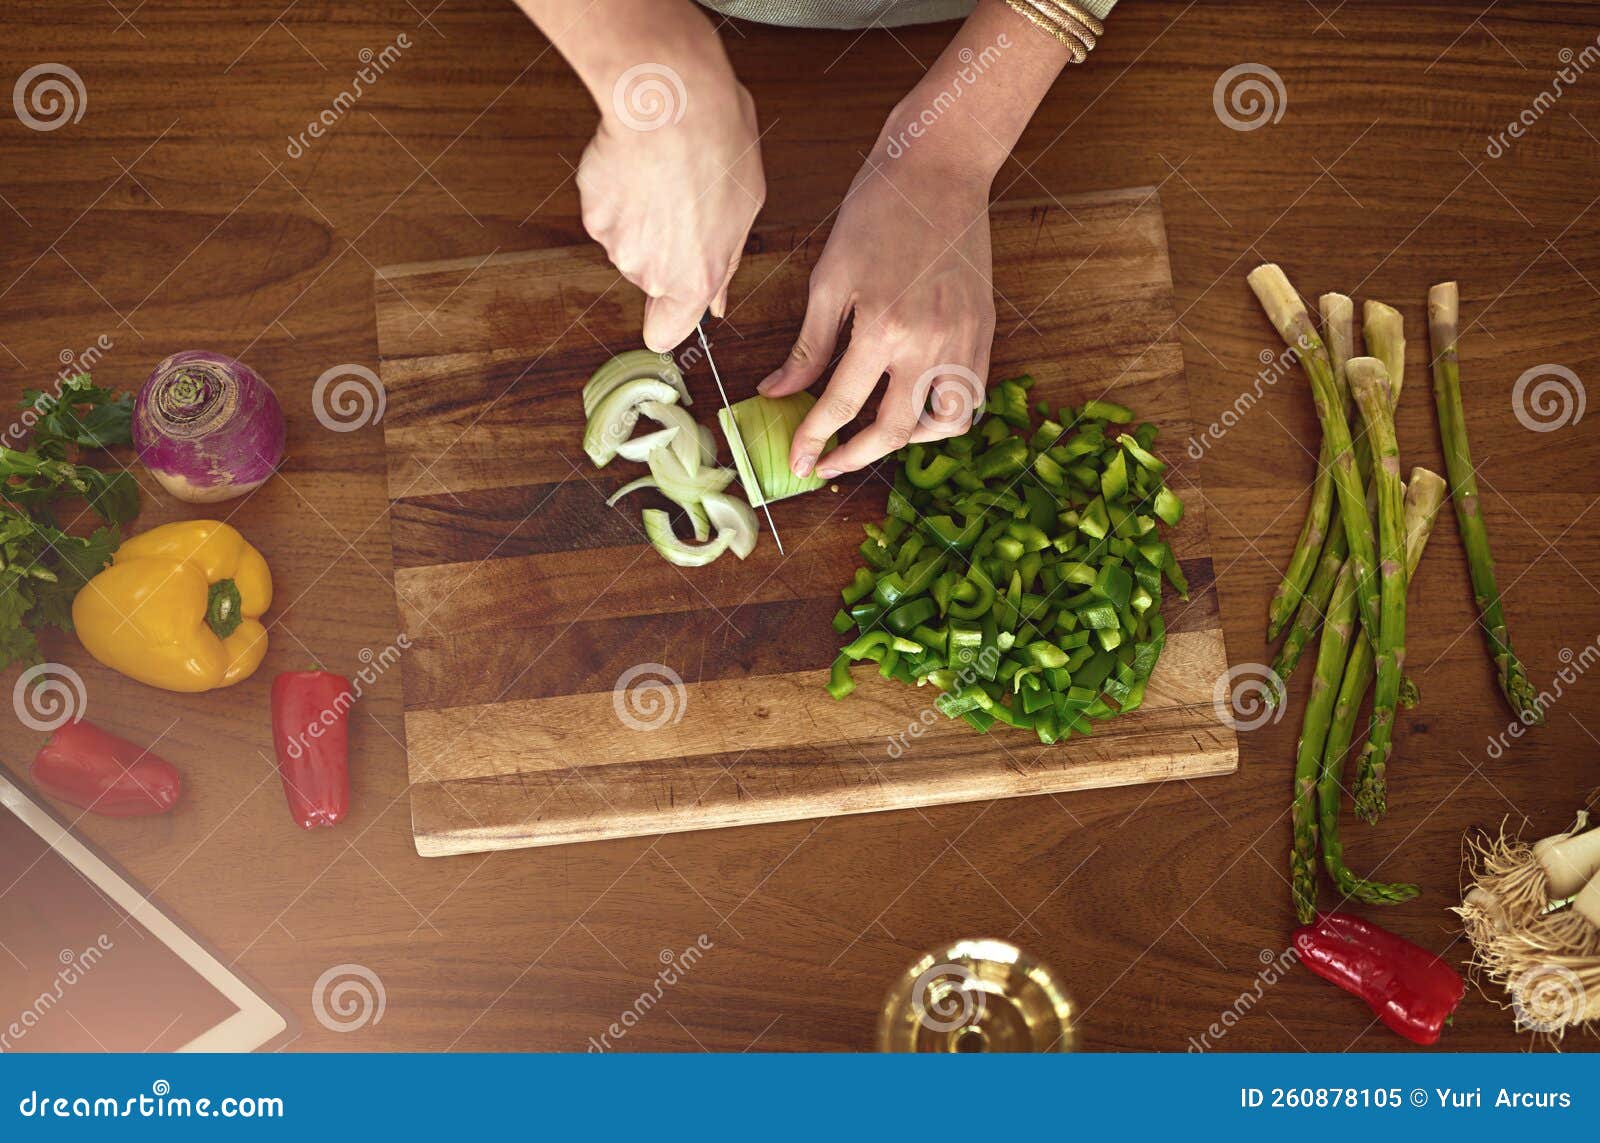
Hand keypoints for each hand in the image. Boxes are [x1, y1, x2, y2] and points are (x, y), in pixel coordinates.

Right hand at [577, 69, 764, 351]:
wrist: (671, 102)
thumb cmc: (719, 147)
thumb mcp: (746, 209)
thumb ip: (726, 263)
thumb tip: (717, 301)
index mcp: (696, 279)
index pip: (665, 334)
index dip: (664, 322)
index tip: (667, 309)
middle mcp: (652, 273)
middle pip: (650, 277)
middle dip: (663, 248)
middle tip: (682, 202)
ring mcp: (617, 244)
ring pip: (627, 242)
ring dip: (641, 218)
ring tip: (663, 176)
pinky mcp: (592, 213)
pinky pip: (605, 213)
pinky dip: (616, 195)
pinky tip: (636, 166)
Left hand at [757, 145, 994, 479]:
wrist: (939, 168)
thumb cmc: (877, 212)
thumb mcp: (829, 277)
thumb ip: (809, 344)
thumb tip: (777, 392)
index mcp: (883, 328)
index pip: (840, 406)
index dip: (814, 440)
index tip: (799, 462)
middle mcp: (930, 343)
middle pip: (894, 430)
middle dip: (856, 457)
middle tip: (828, 465)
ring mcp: (964, 339)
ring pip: (945, 423)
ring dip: (910, 440)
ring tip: (879, 433)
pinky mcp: (985, 330)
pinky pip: (970, 394)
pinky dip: (943, 413)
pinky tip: (914, 403)